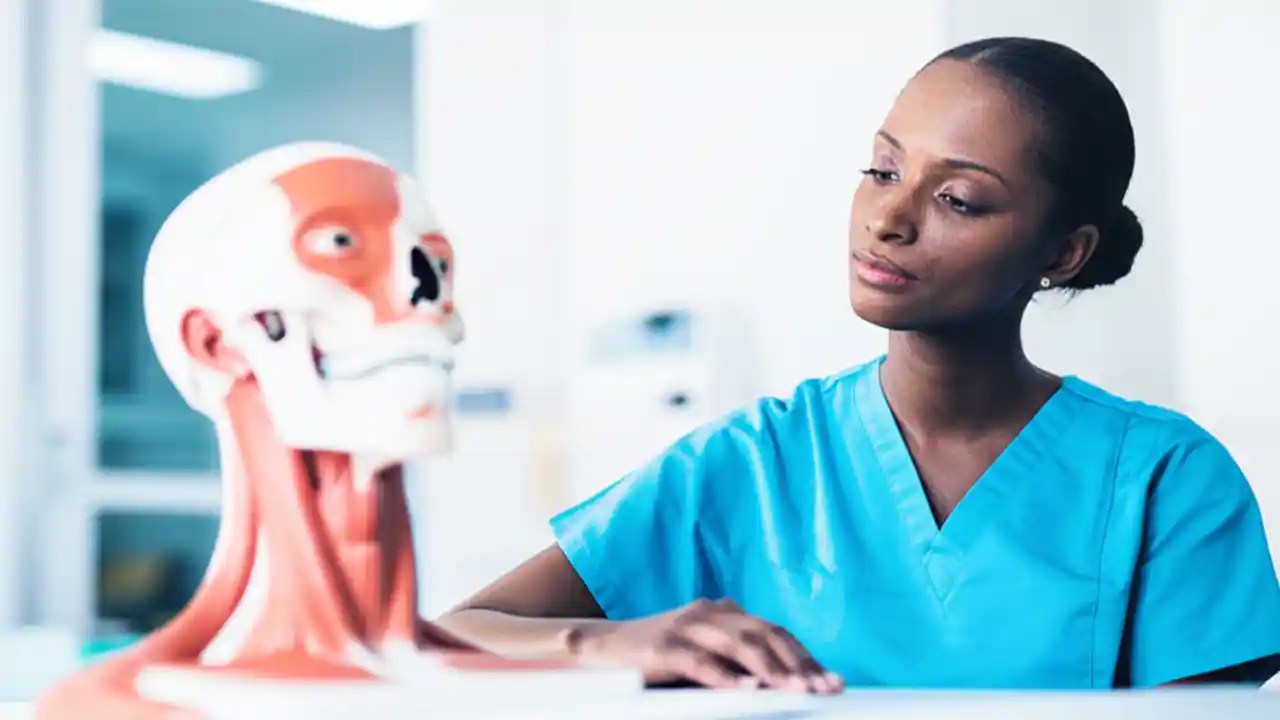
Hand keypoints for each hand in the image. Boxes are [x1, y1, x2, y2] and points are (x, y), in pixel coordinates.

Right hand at [568, 598, 843, 692]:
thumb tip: (786, 685)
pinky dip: (727, 678)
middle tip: (824, 688)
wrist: (598, 648)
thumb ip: (737, 661)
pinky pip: (701, 662)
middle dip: (799, 663)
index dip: (805, 656)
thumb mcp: (703, 652)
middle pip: (765, 634)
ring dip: (772, 670)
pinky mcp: (663, 647)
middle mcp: (709, 612)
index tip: (832, 680)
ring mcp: (685, 626)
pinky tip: (748, 693)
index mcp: (723, 612)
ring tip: (797, 691)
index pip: (775, 632)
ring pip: (740, 643)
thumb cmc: (657, 657)